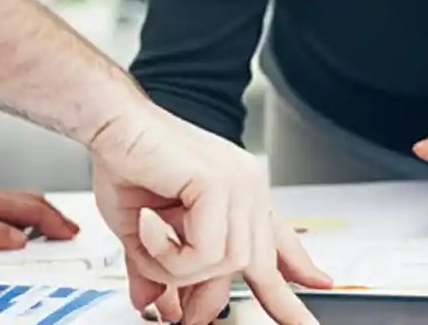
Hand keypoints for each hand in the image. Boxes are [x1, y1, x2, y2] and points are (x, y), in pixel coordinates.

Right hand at [91, 103, 330, 324]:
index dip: (297, 266)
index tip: (318, 284)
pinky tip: (150, 224)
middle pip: (259, 261)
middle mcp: (244, 187)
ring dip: (177, 269)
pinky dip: (170, 253)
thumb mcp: (144, 231)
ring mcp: (238, 184)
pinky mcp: (220, 184)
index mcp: (234, 194)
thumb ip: (157, 267)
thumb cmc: (125, 162)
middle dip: (246, 299)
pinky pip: (207, 251)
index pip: (276, 237)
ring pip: (228, 264)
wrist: (109, 123)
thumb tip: (151, 300)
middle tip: (195, 318)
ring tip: (147, 242)